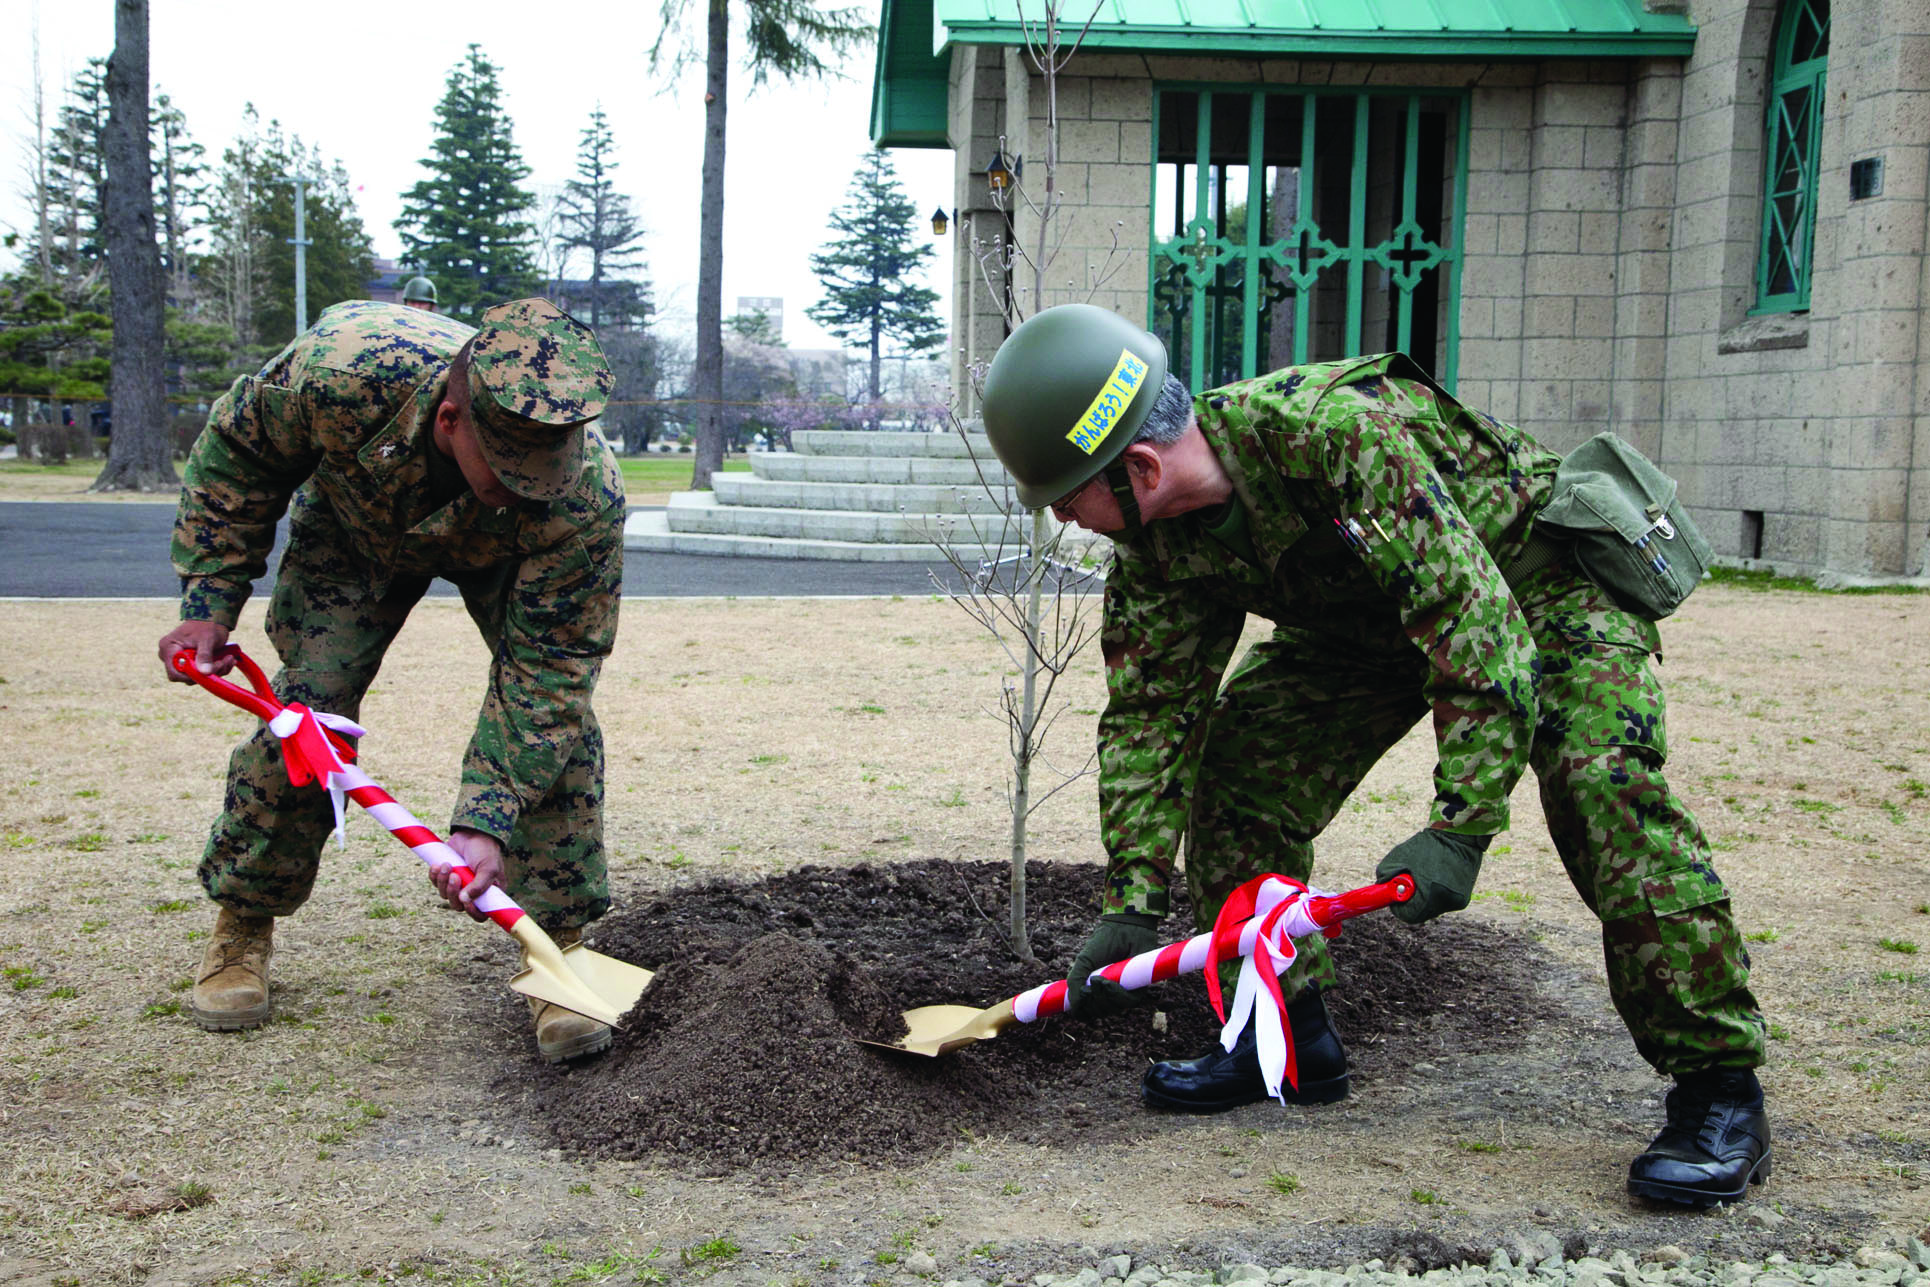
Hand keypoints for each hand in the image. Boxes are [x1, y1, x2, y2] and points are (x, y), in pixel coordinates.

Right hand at [158, 620, 231, 682]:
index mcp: (168, 648)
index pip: (175, 673)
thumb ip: (204, 655)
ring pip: (197, 676)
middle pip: (187, 676)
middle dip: (209, 672)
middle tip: (225, 661)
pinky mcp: (190, 663)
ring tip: (229, 658)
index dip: (192, 676)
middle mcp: (170, 657)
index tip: (210, 670)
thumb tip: (205, 672)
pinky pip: (202, 672)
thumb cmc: (207, 625)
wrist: (212, 618)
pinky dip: (216, 669)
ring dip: (216, 670)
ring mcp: (180, 660)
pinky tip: (227, 660)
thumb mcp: (207, 639)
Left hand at [431, 828, 505, 921]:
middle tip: (455, 876)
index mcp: (489, 893)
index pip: (481, 914)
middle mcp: (473, 892)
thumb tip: (464, 900)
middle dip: (453, 892)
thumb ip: (479, 886)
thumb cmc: (485, 850)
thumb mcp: (488, 867)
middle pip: (458, 906)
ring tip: (447, 865)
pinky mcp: (446, 876)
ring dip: (443, 881)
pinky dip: (435, 876)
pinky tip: (438, 865)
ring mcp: (459, 885)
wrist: (472, 832)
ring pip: (445, 895)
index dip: (472, 912)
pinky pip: (436, 884)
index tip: (466, 900)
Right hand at [1063, 913, 1160, 1018]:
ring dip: (1103, 998)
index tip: (1078, 998)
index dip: (1081, 1010)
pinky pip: (1128, 1002)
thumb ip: (1075, 983)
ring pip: (1112, 1009)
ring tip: (1098, 980)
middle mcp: (1109, 994)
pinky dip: (1116, 995)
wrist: (1124, 928)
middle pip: (1097, 1013)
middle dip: (1091, 1002)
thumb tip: (1073, 1007)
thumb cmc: (1103, 943)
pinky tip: (1108, 983)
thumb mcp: (1083, 962)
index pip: (1086, 1012)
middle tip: (1089, 984)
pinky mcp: (1139, 988)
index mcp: (1094, 990)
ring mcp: (1124, 992)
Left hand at [1375, 829, 1490, 923]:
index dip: (1399, 907)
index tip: (1396, 895)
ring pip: (1432, 908)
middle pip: (1421, 914)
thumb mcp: (1397, 858)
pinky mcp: (1464, 898)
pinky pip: (1443, 902)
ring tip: (1426, 875)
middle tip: (1409, 884)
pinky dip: (1437, 893)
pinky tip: (1438, 876)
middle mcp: (1446, 902)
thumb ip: (1385, 877)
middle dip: (1412, 902)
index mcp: (1430, 895)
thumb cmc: (1426, 845)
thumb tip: (1383, 891)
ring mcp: (1458, 902)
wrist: (1459, 835)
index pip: (1409, 916)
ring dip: (1425, 897)